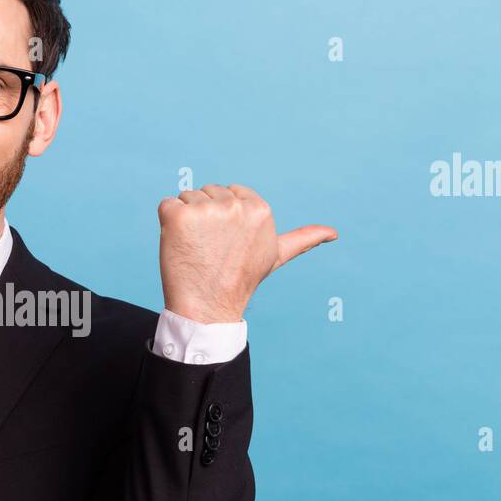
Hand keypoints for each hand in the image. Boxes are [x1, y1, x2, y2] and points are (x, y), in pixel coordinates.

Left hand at [159, 183, 335, 322]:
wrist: (208, 308)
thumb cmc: (240, 280)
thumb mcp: (275, 255)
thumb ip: (303, 239)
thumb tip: (334, 233)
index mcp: (260, 208)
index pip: (230, 192)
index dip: (223, 218)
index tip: (227, 242)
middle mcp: (234, 205)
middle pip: (208, 193)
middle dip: (205, 217)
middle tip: (212, 249)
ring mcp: (205, 210)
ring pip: (187, 198)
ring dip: (186, 222)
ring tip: (198, 249)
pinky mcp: (178, 216)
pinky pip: (166, 205)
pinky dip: (167, 224)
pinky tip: (180, 246)